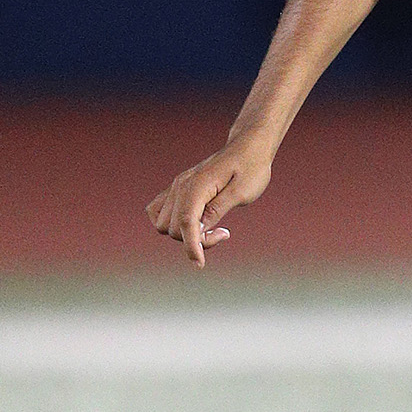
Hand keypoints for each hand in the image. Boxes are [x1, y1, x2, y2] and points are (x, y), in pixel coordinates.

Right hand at [146, 142, 273, 266]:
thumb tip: (199, 229)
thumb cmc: (251, 168)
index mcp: (198, 184)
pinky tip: (196, 224)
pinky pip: (159, 213)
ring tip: (212, 228)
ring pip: (163, 224)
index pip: (186, 222)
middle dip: (195, 239)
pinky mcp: (178, 189)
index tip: (200, 264)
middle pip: (173, 227)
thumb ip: (218, 209)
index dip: (191, 246)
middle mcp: (182, 185)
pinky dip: (173, 224)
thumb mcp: (242, 191)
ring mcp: (177, 186)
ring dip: (184, 234)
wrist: (249, 148)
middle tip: (224, 233)